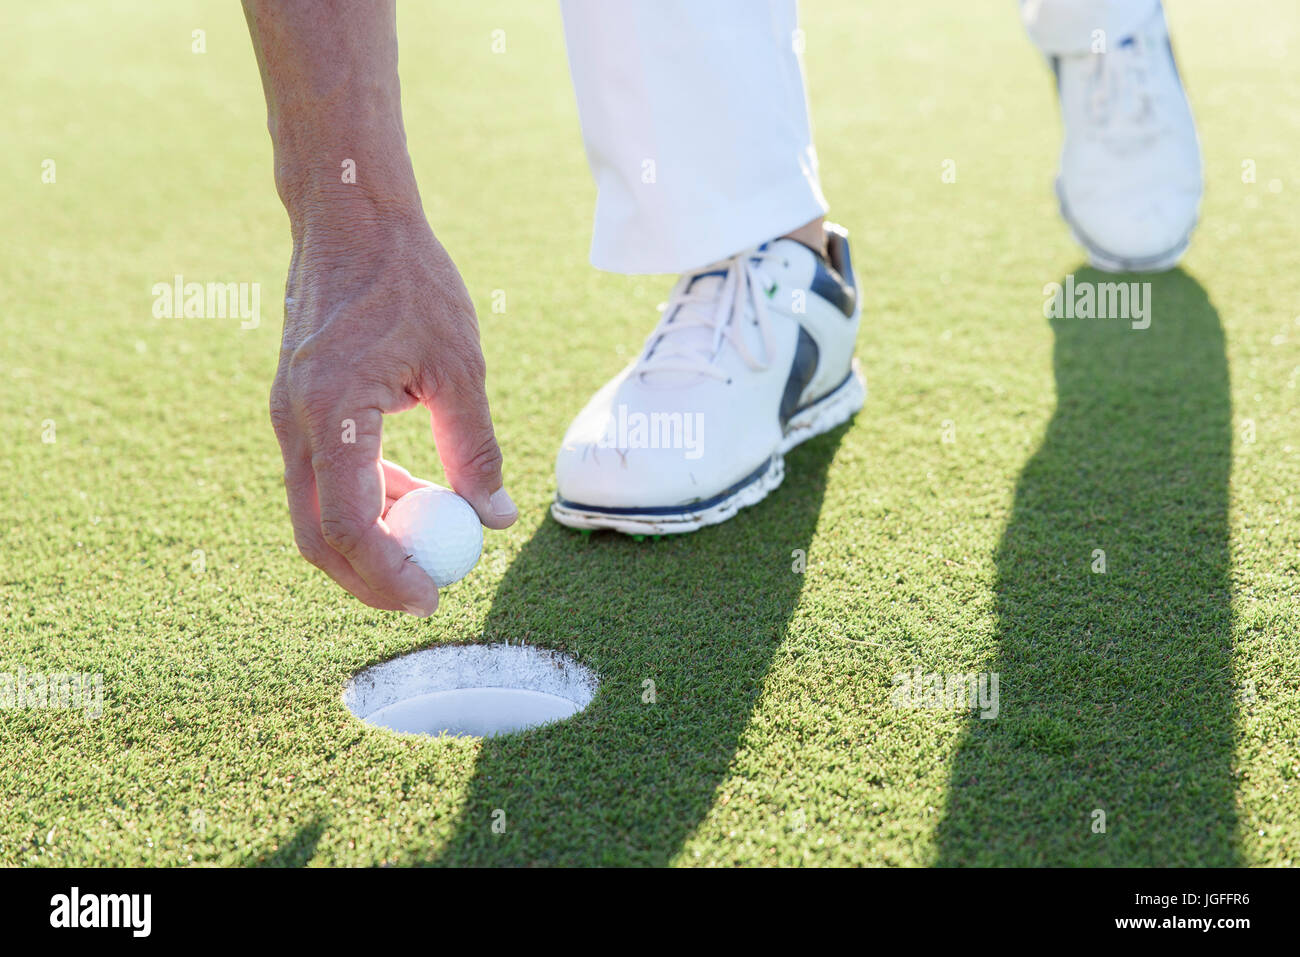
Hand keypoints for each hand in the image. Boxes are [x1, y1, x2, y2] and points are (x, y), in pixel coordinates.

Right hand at [269, 209, 516, 615]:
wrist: (349, 217)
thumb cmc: (409, 279)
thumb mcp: (460, 365)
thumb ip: (474, 447)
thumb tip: (496, 516)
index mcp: (333, 410)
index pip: (347, 524)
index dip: (388, 573)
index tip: (432, 596)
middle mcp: (294, 421)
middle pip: (316, 535)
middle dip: (368, 577)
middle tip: (424, 595)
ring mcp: (286, 415)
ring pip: (314, 510)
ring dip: (369, 539)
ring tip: (432, 538)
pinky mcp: (294, 407)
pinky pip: (320, 477)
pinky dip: (360, 500)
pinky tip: (410, 491)